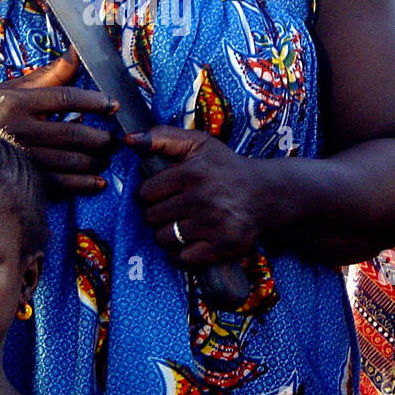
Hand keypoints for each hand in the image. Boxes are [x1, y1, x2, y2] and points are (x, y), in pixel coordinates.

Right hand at [0, 48, 118, 194]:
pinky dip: (82, 185)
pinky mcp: (20, 181)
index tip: (112, 105)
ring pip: (69, 161)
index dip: (93, 101)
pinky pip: (59, 185)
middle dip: (100, 137)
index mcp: (15, 103)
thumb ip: (47, 75)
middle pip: (72, 133)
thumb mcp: (9, 88)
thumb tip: (77, 52)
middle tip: (115, 138)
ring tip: (105, 157)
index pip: (63, 98)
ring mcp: (19, 158)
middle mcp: (18, 130)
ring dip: (95, 161)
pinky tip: (96, 182)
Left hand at [129, 126, 266, 266]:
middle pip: (152, 217)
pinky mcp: (223, 247)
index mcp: (192, 172)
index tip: (163, 192)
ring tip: (182, 224)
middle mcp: (202, 199)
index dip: (151, 193)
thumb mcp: (198, 143)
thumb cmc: (225, 167)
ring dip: (168, 234)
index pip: (146, 192)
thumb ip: (162, 136)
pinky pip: (182, 258)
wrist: (265, 194)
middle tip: (173, 209)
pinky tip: (190, 241)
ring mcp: (213, 225)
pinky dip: (181, 254)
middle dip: (158, 213)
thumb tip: (129, 140)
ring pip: (164, 238)